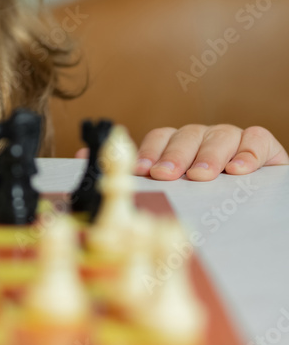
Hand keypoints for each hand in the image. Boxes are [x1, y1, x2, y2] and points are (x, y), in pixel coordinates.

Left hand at [74, 125, 288, 180]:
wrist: (255, 210)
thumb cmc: (204, 199)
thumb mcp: (169, 190)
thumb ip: (129, 174)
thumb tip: (81, 157)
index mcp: (177, 147)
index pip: (159, 139)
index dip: (149, 152)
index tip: (141, 172)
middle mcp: (202, 139)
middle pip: (186, 135)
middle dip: (174, 155)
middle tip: (166, 175)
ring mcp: (233, 140)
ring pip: (219, 135)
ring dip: (208, 155)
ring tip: (200, 175)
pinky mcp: (263, 147)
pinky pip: (257, 139)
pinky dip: (248, 153)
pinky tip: (238, 170)